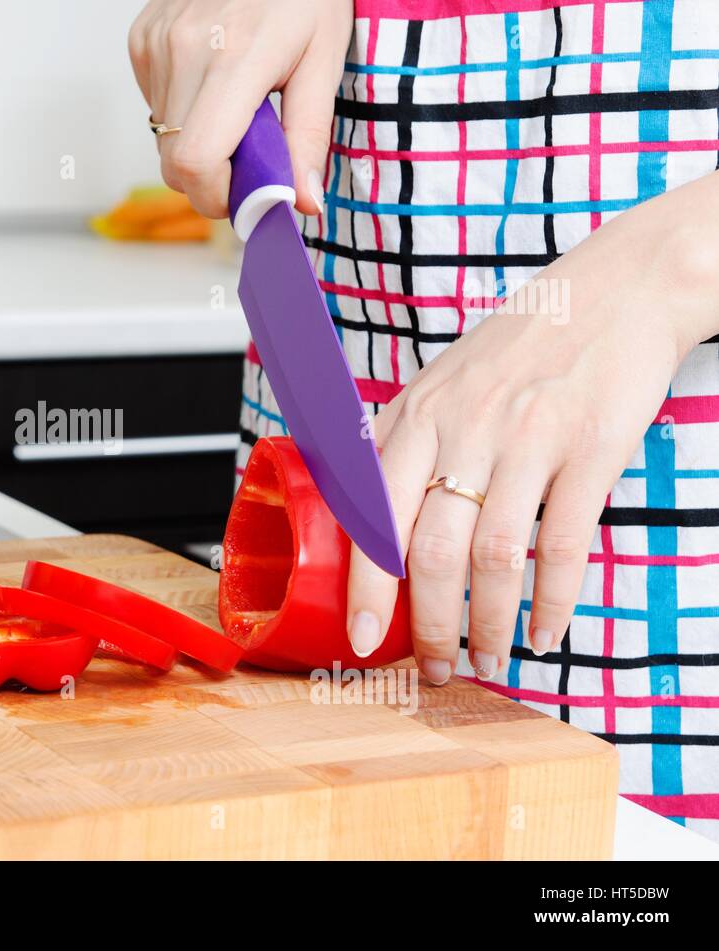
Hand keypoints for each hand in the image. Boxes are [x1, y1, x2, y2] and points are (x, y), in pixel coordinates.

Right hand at [127, 0, 352, 216]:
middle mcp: (184, 50)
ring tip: (236, 104)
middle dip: (210, 178)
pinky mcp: (141, 39)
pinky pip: (155, 105)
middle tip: (249, 157)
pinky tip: (213, 79)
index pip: (195, 163)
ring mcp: (156, 43)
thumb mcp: (323, 61)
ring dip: (198, 140)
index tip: (244, 197)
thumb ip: (308, 138)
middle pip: (173, 162)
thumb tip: (301, 203)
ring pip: (163, 137)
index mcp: (234, 59)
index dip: (216, 197)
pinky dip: (183, 110)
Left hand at [344, 175, 718, 683]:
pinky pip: (563, 542)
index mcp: (413, 415)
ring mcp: (526, 437)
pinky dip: (553, 599)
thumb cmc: (519, 346)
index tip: (360, 640)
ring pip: (493, 556)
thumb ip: (403, 446)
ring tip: (489, 658)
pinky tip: (546, 629)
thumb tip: (370, 523)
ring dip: (489, 623)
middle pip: (428, 549)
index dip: (365, 588)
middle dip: (427, 625)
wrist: (616, 290)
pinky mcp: (589, 448)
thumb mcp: (440, 384)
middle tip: (431, 669)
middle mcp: (461, 427)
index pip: (371, 515)